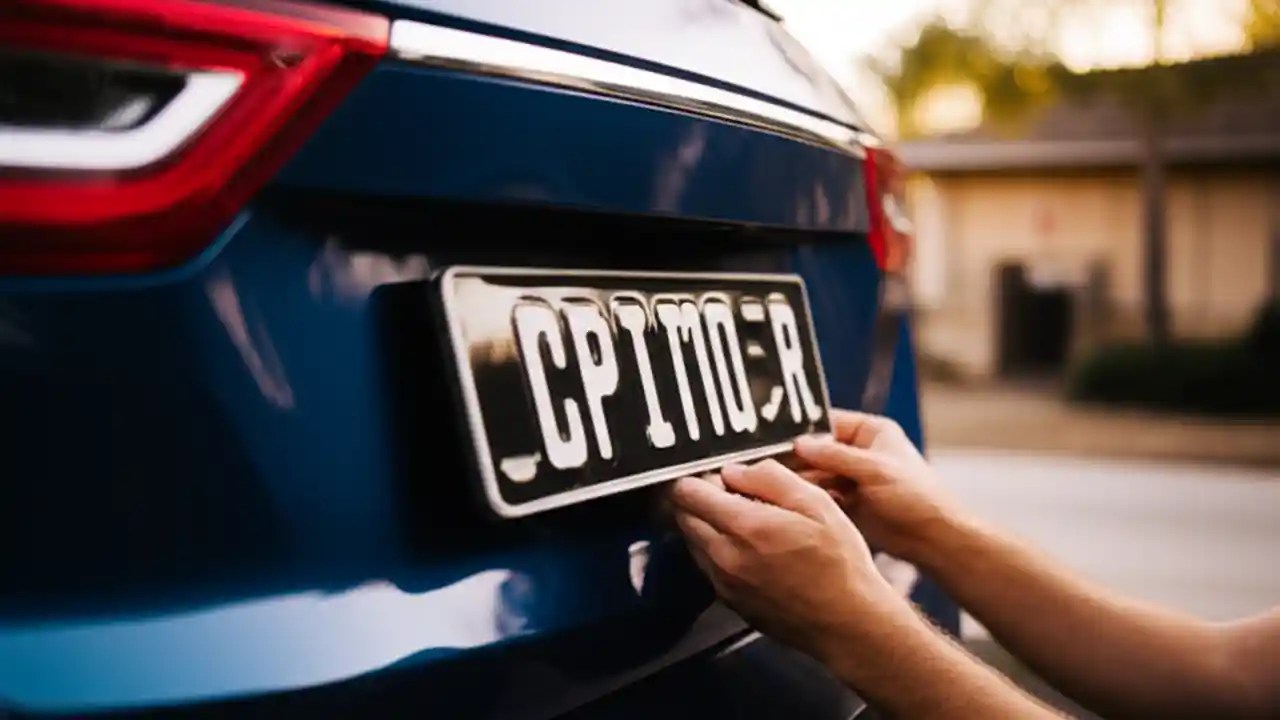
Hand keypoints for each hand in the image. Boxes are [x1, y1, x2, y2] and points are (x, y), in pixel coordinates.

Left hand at [668, 460, 905, 661]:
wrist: (848, 624)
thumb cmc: (839, 563)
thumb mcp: (817, 504)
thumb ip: (770, 479)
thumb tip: (734, 472)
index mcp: (745, 527)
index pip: (688, 493)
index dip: (698, 477)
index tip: (717, 476)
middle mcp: (725, 557)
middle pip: (683, 517)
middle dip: (698, 500)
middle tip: (731, 496)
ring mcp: (724, 583)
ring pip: (693, 542)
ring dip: (707, 526)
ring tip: (746, 523)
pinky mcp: (730, 602)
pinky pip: (708, 566)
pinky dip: (718, 552)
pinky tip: (751, 551)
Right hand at [793, 410, 968, 563]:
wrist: (932, 538)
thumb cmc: (916, 497)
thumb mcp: (874, 469)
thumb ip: (836, 455)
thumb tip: (800, 444)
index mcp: (871, 432)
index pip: (828, 422)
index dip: (805, 431)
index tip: (778, 440)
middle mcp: (859, 452)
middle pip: (818, 449)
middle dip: (799, 459)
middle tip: (773, 466)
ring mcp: (852, 477)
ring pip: (817, 473)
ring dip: (803, 481)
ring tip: (782, 486)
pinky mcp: (848, 502)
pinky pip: (821, 495)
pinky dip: (811, 498)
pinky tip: (797, 502)